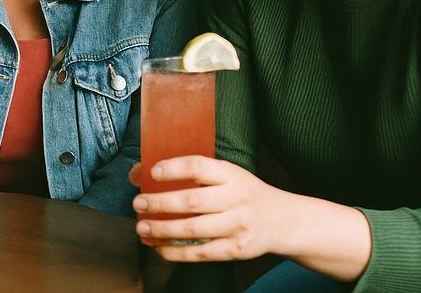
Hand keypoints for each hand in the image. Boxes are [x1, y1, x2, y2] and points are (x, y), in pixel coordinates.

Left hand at [132, 156, 287, 262]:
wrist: (282, 220)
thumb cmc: (243, 192)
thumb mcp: (226, 175)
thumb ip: (192, 174)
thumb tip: (141, 172)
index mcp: (231, 174)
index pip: (199, 167)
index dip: (174, 168)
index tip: (153, 172)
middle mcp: (236, 199)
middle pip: (192, 202)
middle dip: (160, 203)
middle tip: (138, 203)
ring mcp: (237, 226)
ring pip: (193, 230)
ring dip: (163, 230)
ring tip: (142, 228)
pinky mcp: (236, 249)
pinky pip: (201, 253)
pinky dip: (176, 252)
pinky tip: (159, 248)